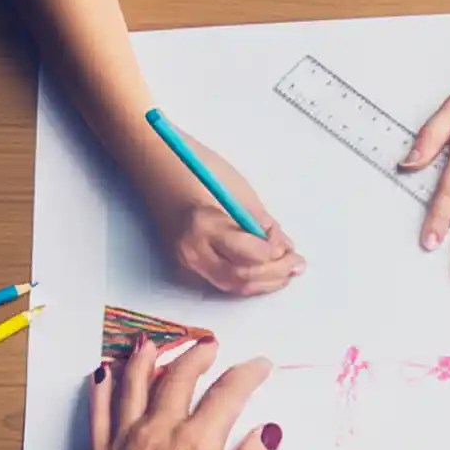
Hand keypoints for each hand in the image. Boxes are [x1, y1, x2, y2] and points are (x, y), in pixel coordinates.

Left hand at [69, 336, 281, 449]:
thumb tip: (266, 433)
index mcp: (196, 446)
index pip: (228, 393)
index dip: (248, 373)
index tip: (260, 366)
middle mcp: (158, 434)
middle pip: (179, 377)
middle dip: (198, 354)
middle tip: (209, 345)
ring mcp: (124, 445)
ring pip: (133, 384)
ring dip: (148, 358)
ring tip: (156, 342)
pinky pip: (98, 413)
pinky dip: (101, 388)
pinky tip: (103, 374)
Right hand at [141, 133, 305, 295]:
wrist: (153, 162)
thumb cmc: (195, 166)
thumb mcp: (236, 190)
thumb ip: (261, 223)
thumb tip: (284, 247)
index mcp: (205, 225)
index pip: (250, 256)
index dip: (274, 252)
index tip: (284, 240)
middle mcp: (193, 250)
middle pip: (242, 278)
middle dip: (275, 274)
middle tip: (297, 264)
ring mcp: (185, 260)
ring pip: (232, 287)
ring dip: (264, 282)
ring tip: (286, 271)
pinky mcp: (185, 263)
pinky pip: (222, 281)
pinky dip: (247, 279)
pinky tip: (264, 271)